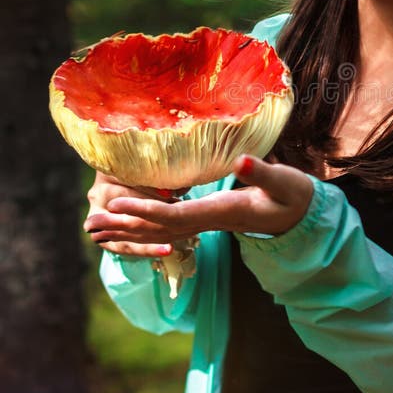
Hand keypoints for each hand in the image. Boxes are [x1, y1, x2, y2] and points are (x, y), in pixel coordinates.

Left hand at [84, 156, 313, 257]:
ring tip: (97, 227)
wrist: (302, 216)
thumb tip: (239, 162)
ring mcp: (207, 222)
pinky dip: (144, 224)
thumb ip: (262, 172)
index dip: (148, 210)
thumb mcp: (284, 182)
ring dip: (128, 229)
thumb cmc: (294, 196)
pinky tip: (127, 219)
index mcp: (222, 212)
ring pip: (161, 231)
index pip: (177, 216)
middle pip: (160, 229)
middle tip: (90, 224)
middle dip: (126, 227)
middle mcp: (209, 221)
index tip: (119, 204)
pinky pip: (169, 226)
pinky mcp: (207, 217)